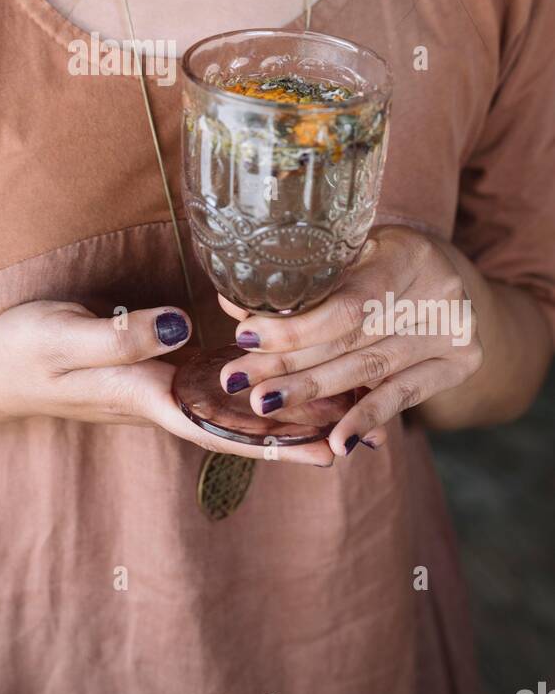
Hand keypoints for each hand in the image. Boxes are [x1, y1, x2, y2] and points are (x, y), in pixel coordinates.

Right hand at [0, 298, 341, 464]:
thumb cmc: (25, 352)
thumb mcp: (64, 337)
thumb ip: (118, 334)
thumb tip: (177, 328)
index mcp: (146, 397)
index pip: (223, 428)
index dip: (278, 441)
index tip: (331, 450)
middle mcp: (162, 399)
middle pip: (242, 424)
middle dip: (300, 430)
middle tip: (367, 430)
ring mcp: (159, 386)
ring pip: (235, 406)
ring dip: (286, 409)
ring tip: (344, 406)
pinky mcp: (153, 365)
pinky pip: (214, 383)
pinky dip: (255, 383)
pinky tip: (284, 374)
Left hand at [215, 225, 484, 457]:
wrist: (441, 272)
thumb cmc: (380, 258)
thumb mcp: (350, 252)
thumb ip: (305, 281)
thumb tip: (234, 306)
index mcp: (408, 254)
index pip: (347, 304)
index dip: (296, 326)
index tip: (246, 338)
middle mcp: (439, 292)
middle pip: (352, 338)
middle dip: (289, 362)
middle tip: (239, 379)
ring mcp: (454, 331)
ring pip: (370, 369)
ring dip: (313, 392)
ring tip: (266, 403)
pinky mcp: (459, 363)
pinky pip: (405, 397)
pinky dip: (367, 418)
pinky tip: (337, 441)